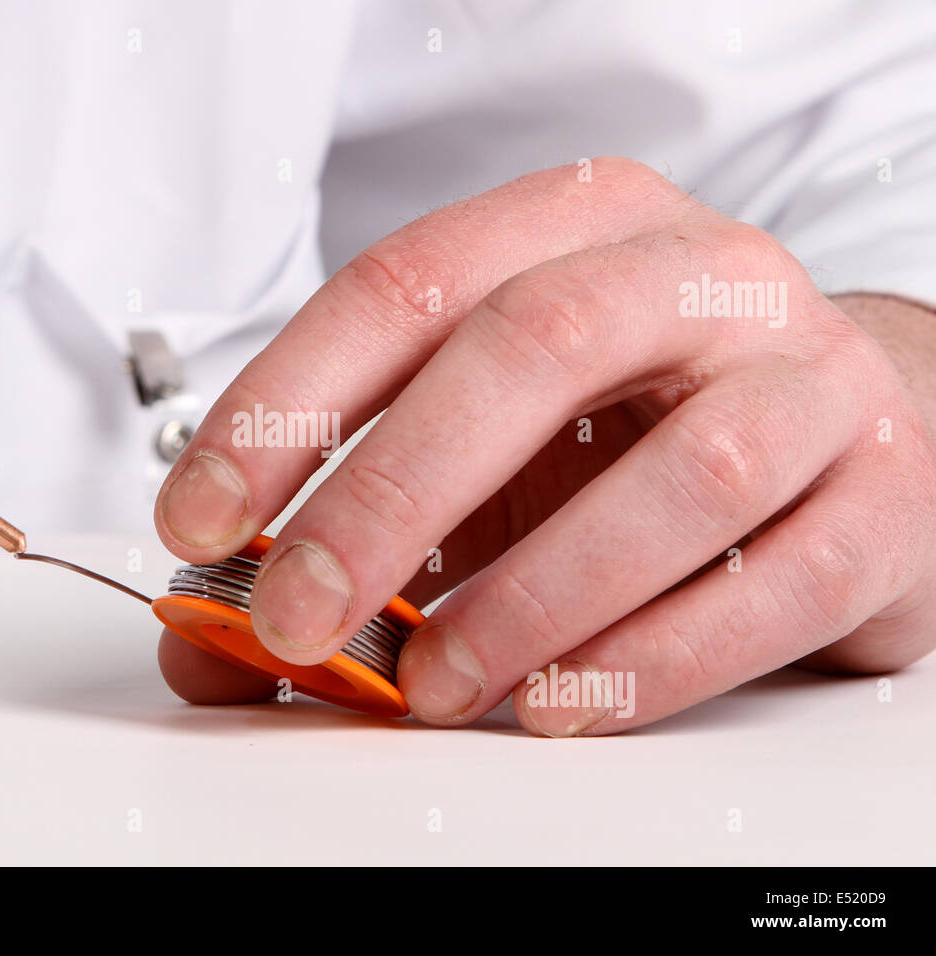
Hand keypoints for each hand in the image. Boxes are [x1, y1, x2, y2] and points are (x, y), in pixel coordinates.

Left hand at [153, 157, 935, 734]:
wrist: (843, 424)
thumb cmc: (637, 421)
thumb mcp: (486, 445)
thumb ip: (356, 531)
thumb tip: (216, 640)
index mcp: (570, 228)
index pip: (402, 286)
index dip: (287, 406)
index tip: (200, 518)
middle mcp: (694, 275)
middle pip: (528, 351)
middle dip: (388, 496)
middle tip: (296, 614)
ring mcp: (808, 378)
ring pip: (679, 475)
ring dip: (526, 598)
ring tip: (431, 685)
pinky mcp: (883, 494)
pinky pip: (773, 586)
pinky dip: (648, 661)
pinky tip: (553, 705)